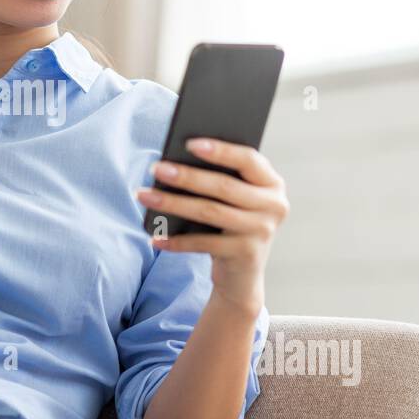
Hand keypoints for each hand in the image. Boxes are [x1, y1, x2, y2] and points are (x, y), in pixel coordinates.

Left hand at [135, 137, 288, 311]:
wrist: (242, 274)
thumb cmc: (230, 224)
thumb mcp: (232, 200)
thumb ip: (218, 179)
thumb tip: (175, 163)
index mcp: (272, 183)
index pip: (248, 159)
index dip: (220, 150)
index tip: (189, 143)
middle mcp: (274, 206)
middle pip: (224, 186)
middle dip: (186, 176)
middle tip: (155, 168)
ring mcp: (262, 231)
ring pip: (210, 212)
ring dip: (173, 203)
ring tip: (144, 195)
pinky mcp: (246, 254)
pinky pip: (204, 244)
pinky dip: (176, 241)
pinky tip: (155, 236)